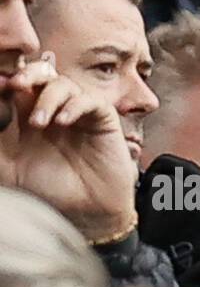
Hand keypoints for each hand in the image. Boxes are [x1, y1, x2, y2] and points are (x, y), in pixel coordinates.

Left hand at [0, 56, 135, 241]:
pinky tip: (64, 122)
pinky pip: (90, 100)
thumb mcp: (7, 166)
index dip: (7, 80)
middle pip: (40, 74)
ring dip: (49, 97)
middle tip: (16, 85)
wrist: (85, 212)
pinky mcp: (102, 119)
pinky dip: (75, 106)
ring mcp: (78, 113)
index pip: (16, 85)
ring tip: (41, 123)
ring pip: (64, 83)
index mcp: (27, 116)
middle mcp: (53, 110)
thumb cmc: (49, 192)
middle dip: (27, 74)